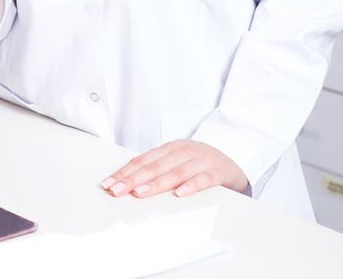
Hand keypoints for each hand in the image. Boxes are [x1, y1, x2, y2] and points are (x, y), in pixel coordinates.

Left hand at [102, 140, 248, 199]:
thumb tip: (128, 184)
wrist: (234, 160)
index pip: (142, 160)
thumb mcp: (177, 162)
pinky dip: (190, 186)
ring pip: (174, 173)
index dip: (124, 172)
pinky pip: (202, 179)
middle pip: (154, 166)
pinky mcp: (216, 172)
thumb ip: (157, 169)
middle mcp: (182, 151)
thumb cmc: (199, 164)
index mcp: (170, 148)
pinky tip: (179, 194)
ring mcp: (199, 160)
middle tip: (117, 190)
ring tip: (139, 193)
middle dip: (132, 179)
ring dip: (155, 184)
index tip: (109, 183)